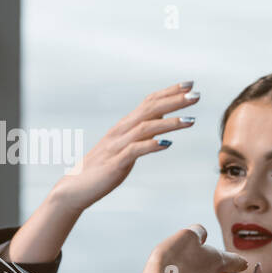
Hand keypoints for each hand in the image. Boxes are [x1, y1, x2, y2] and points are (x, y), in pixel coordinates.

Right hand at [51, 82, 198, 212]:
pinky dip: (151, 145)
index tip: (189, 85)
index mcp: (124, 126)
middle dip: (174, 101)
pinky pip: (135, 151)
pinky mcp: (116, 163)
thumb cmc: (102, 169)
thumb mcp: (125, 149)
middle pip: (150, 109)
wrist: (75, 187)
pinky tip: (167, 143)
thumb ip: (142, 137)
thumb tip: (162, 129)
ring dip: (170, 123)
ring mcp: (118, 146)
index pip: (149, 102)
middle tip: (196, 95)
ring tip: (191, 120)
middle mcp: (121, 131)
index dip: (169, 92)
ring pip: (146, 127)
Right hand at [126, 224, 247, 272]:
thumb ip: (199, 232)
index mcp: (219, 263)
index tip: (242, 262)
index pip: (237, 262)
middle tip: (197, 260)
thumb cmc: (172, 262)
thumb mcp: (186, 236)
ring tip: (181, 270)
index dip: (238, 260)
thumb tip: (202, 235)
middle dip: (214, 267)